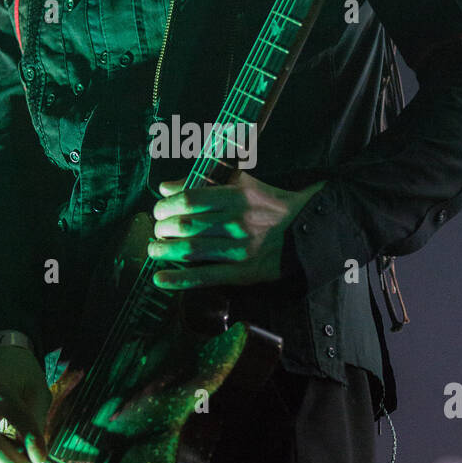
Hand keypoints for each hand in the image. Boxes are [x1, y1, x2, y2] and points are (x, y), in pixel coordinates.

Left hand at [147, 172, 325, 289]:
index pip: (190, 199)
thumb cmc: (269, 204)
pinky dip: (179, 280)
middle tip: (157, 230)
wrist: (308, 230)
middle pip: (186, 225)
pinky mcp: (243, 273)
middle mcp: (237, 222)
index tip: (159, 210)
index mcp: (237, 196)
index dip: (166, 206)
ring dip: (164, 251)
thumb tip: (166, 188)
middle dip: (162, 228)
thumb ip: (203, 183)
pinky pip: (205, 277)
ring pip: (191, 251)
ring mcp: (240, 250)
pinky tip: (160, 279)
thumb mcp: (242, 184)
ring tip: (154, 250)